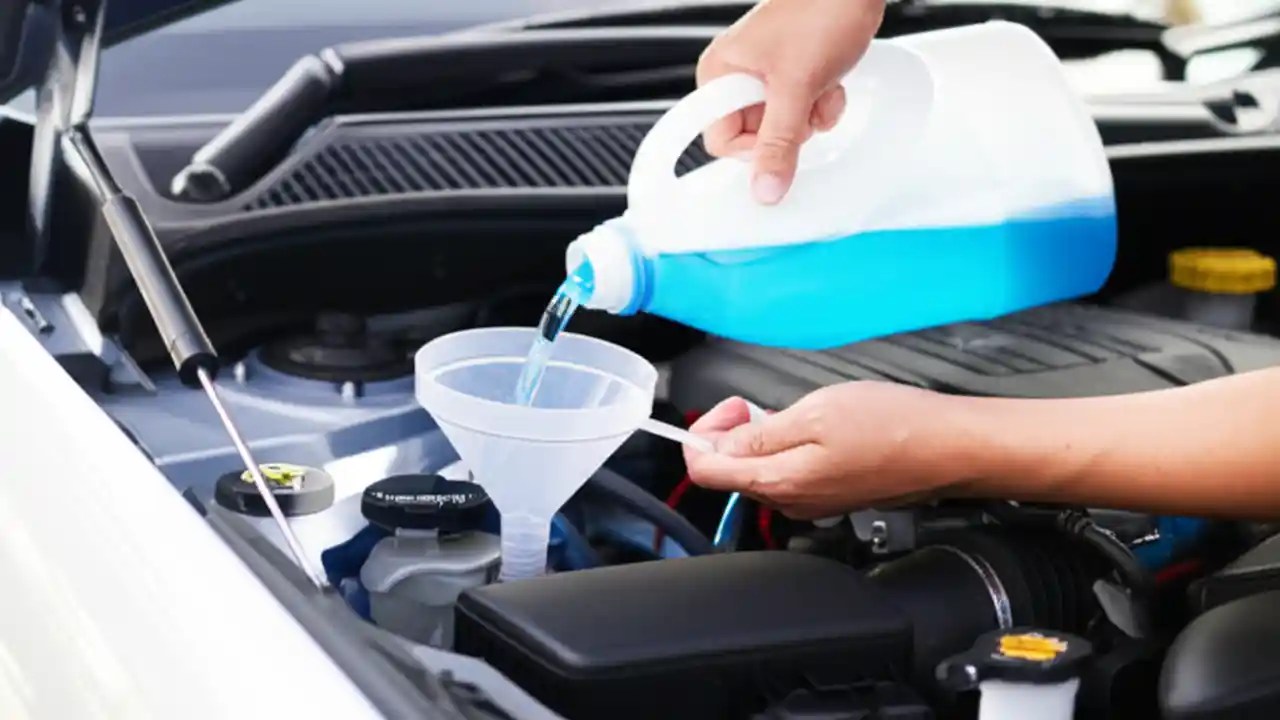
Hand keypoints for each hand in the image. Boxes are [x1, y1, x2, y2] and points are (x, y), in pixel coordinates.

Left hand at [683, 382, 976, 518]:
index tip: (728, 408)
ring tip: (791, 412)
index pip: (705, 472)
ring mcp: (812, 501)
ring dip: (760, 438)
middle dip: (732, 433)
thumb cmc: (892, 427)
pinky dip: (786, 447)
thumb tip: (718, 445)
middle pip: (731, 472)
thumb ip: (760, 434)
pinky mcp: (832, 495)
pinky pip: (790, 473)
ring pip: (761, 471)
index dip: (703, 435)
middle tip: (757, 404)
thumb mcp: (815, 414)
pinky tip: (813, 427)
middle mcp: (791, 501)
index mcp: (779, 482)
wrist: (949, 448)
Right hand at [697, 0, 885, 203]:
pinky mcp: (791, 74)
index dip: (753, 148)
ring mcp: (765, 75)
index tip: (779, 137)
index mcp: (719, 73)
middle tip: (804, 104)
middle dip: (788, 128)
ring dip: (810, 116)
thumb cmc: (821, 10)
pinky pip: (801, 112)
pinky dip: (821, 103)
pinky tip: (831, 82)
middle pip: (755, 136)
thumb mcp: (797, 86)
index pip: (720, 140)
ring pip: (782, 127)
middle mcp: (736, 75)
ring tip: (821, 85)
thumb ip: (780, 143)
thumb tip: (765, 189)